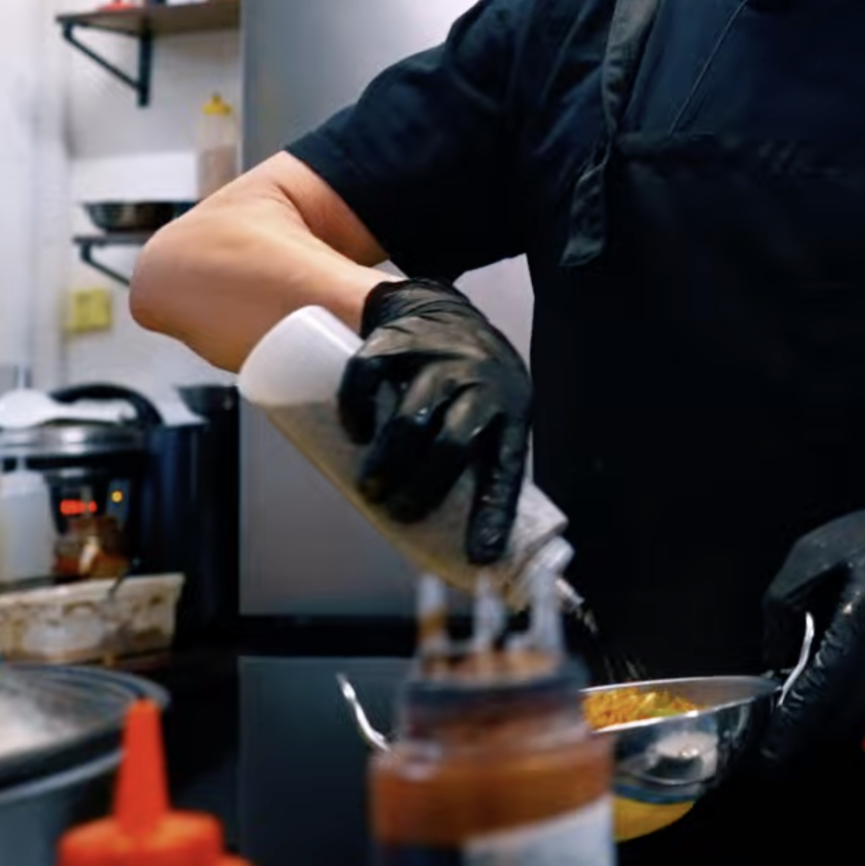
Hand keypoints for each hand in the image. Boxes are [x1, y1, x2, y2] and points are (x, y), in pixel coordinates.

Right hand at [338, 278, 530, 565]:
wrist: (444, 310)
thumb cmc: (471, 383)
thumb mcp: (492, 414)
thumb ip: (476, 465)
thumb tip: (460, 545)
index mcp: (510, 410)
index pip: (506, 469)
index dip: (492, 515)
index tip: (480, 555)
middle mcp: (480, 382)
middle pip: (453, 446)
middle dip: (422, 488)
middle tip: (397, 512)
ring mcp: (438, 359)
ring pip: (413, 416)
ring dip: (389, 460)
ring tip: (370, 487)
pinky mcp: (397, 341)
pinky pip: (373, 375)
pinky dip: (359, 407)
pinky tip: (355, 432)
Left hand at [760, 494, 864, 765]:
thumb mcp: (814, 553)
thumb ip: (783, 603)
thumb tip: (774, 659)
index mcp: (861, 622)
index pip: (818, 692)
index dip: (790, 728)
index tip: (767, 753)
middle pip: (838, 717)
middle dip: (803, 735)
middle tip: (772, 741)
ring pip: (856, 715)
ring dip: (825, 722)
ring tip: (794, 717)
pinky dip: (846, 706)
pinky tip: (827, 693)